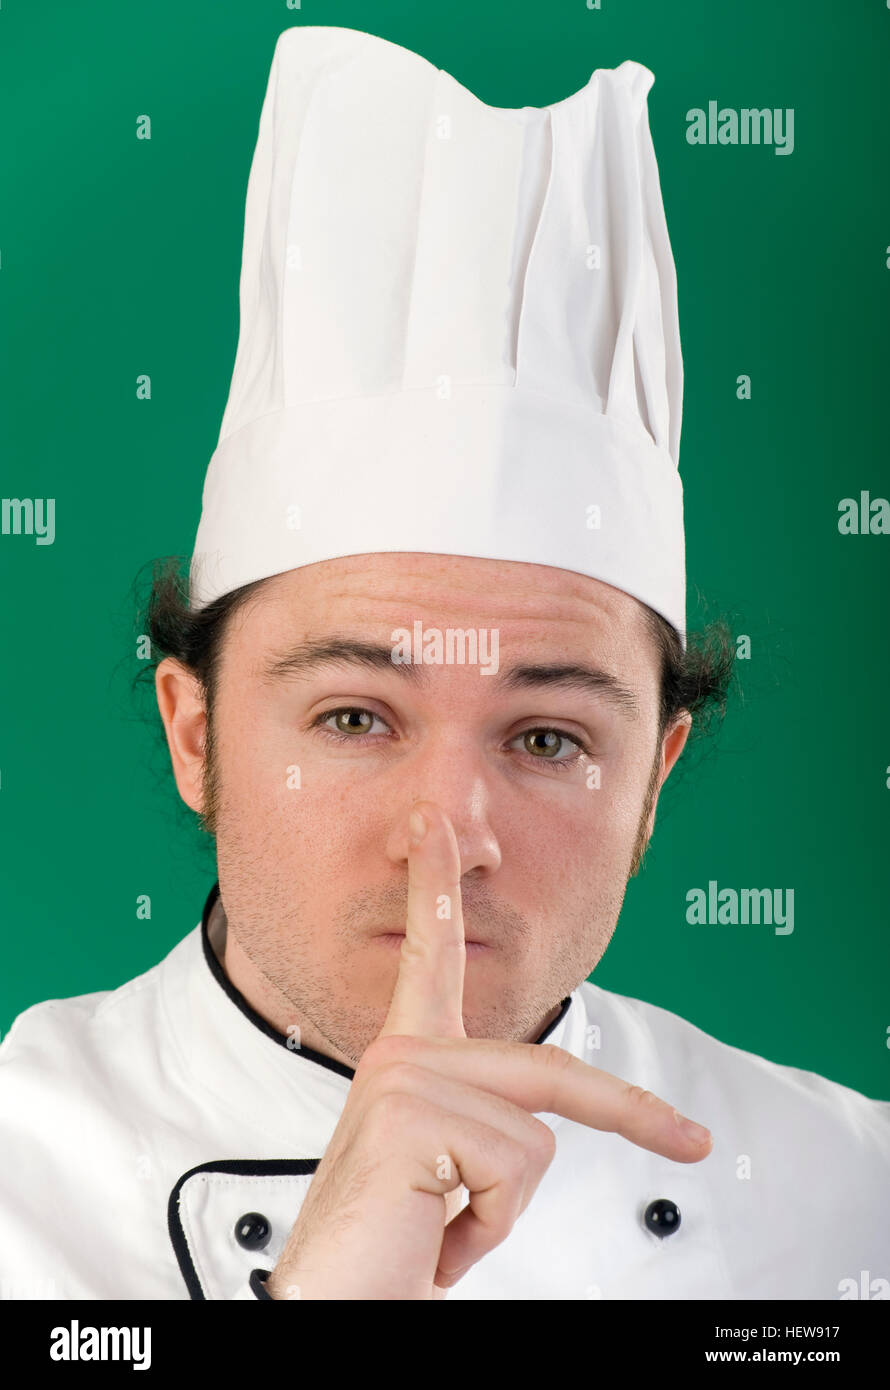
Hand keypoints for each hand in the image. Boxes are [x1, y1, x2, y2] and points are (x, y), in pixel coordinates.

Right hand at [264, 801, 711, 1299]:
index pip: (432, 956)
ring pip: (536, 1139)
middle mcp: (401, 1052)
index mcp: (408, 1058)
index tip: (434, 823)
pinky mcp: (413, 1111)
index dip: (435, 885)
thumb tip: (538, 1127)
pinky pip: (515, 1168)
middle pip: (552, 1073)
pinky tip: (428, 1233)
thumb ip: (478, 1121)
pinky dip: (487, 1226)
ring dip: (500, 1209)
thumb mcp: (444, 1171)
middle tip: (696, 1143)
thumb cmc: (387, 1246)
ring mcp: (405, 1075)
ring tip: (435, 1228)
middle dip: (638, 1114)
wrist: (335, 1303)